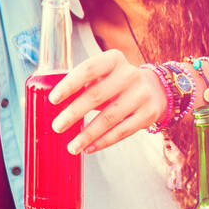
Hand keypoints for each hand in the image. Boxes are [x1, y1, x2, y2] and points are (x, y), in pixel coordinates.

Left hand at [48, 51, 167, 153]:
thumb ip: (82, 85)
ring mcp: (141, 94)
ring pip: (109, 118)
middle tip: (57, 126)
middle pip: (96, 95)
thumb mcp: (103, 76)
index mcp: (113, 60)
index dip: (69, 84)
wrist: (155, 89)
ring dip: (88, 134)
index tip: (53, 99)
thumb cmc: (116, 83)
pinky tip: (89, 148)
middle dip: (74, 113)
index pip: (88, 69)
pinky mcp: (148, 114)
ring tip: (72, 146)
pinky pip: (122, 131)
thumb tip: (53, 104)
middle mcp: (129, 74)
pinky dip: (103, 141)